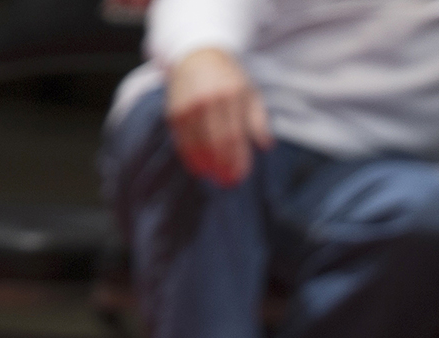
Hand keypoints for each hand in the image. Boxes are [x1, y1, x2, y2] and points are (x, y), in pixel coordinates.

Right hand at [165, 48, 271, 187]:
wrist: (196, 52)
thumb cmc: (228, 77)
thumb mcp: (250, 92)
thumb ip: (258, 119)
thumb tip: (266, 146)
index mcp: (231, 97)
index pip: (235, 136)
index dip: (238, 159)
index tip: (241, 176)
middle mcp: (208, 100)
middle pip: (216, 141)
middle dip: (223, 165)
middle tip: (228, 183)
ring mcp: (188, 105)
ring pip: (196, 142)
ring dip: (205, 164)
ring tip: (214, 179)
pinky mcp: (173, 109)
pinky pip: (181, 138)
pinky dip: (188, 155)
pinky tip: (197, 168)